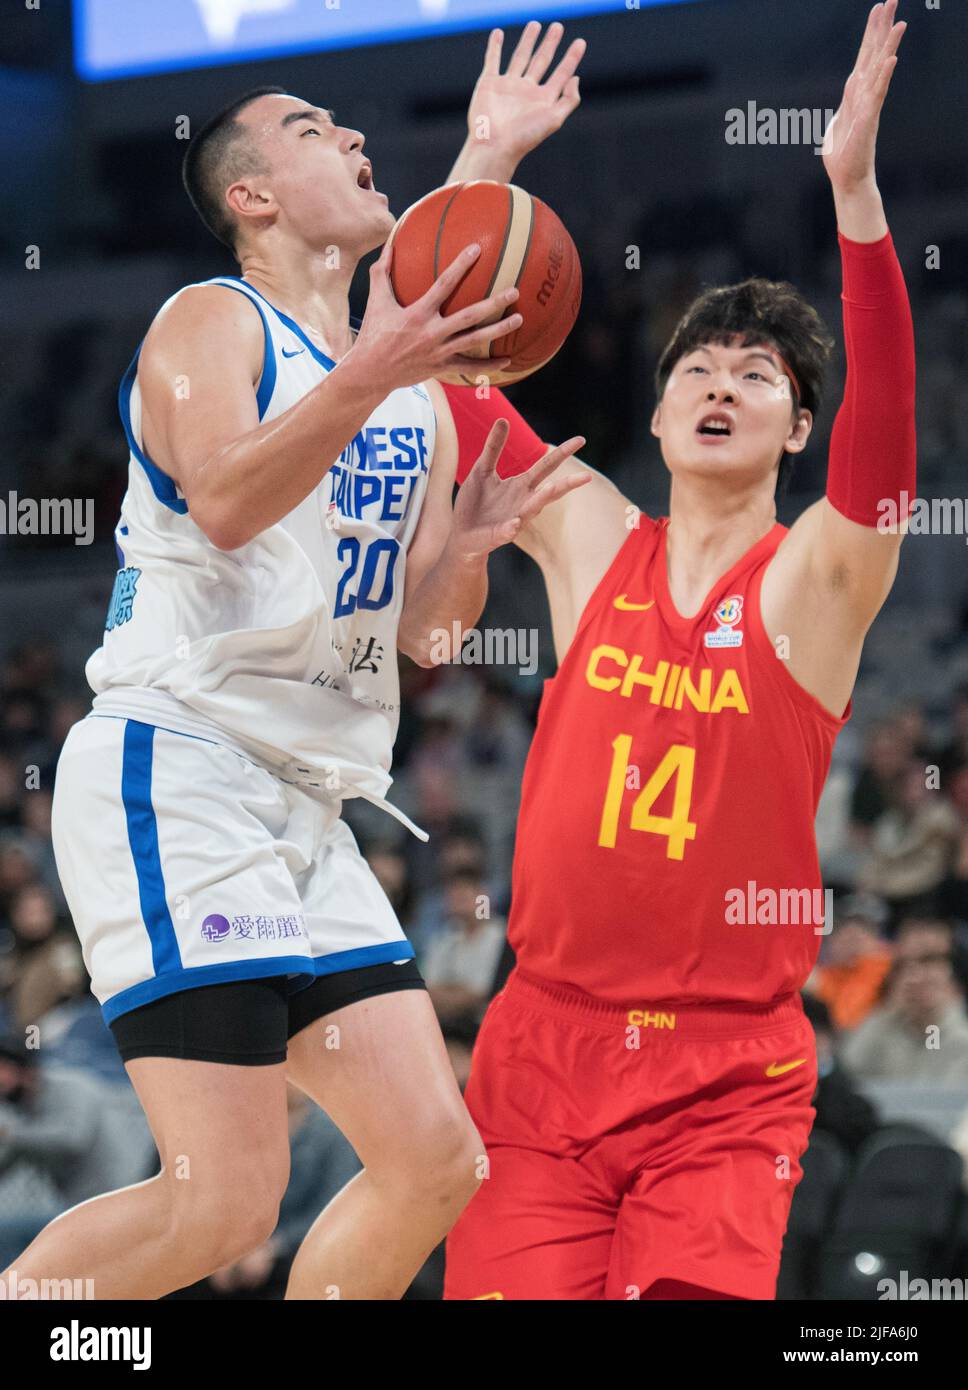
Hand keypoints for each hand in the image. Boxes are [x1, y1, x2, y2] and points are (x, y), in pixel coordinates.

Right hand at [353, 240, 522, 393]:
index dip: (460, 265)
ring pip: (474, 340)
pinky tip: (507, 360)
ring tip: (519, 320)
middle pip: (469, 316)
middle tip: (514, 292)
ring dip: (498, 331)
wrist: (371, 372)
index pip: (444, 285)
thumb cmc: (373, 334)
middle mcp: (431, 333)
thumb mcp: (375, 301)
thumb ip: (382, 273)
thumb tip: (389, 245)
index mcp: (417, 313)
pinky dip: (488, 366)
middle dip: (493, 304)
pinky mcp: (441, 367)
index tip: (477, 249)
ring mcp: (439, 352)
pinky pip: (469, 367)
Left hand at [452, 420, 588, 557]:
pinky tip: (514, 523)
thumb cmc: (475, 502)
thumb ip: (493, 448)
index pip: (547, 466)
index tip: (581, 440)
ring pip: (534, 509)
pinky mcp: (500, 535)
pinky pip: (508, 531)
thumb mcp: (482, 470)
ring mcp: (515, 519)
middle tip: (587, 476)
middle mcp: (524, 502)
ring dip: (543, 500)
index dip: (563, 453)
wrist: (461, 533)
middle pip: (551, 490)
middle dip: (568, 483)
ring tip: (554, 488)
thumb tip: (504, 420)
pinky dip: (512, 527)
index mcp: (521, 485)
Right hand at [463, 23, 584, 171]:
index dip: (572, 58)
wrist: (494, 145)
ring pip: (520, 57)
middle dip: (550, 44)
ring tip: (535, 25)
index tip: (580, 42)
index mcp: (543, 99)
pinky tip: (498, 33)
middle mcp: (527, 91)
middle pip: (542, 61)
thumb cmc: (524, 137)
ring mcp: (508, 86)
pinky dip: (494, 47)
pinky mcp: (489, 83)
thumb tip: (576, 77)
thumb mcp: (554, 119)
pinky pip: (492, 60)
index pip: (561, 74)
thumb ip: (568, 99)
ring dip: (528, 40)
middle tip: (558, 27)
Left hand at [822, 1, 905, 193]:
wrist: (846, 181)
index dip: (870, 33)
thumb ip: (844, 105)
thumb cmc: (842, 155)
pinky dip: (883, 76)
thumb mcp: (837, 123)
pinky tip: (890, 60)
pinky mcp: (867, 120)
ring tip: (898, 23)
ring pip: (880, 69)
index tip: (878, 8)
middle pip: (874, 55)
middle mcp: (865, 95)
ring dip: (888, 46)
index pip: (865, 57)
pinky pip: (877, 94)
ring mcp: (868, 106)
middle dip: (881, 28)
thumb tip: (848, 94)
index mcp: (855, 94)